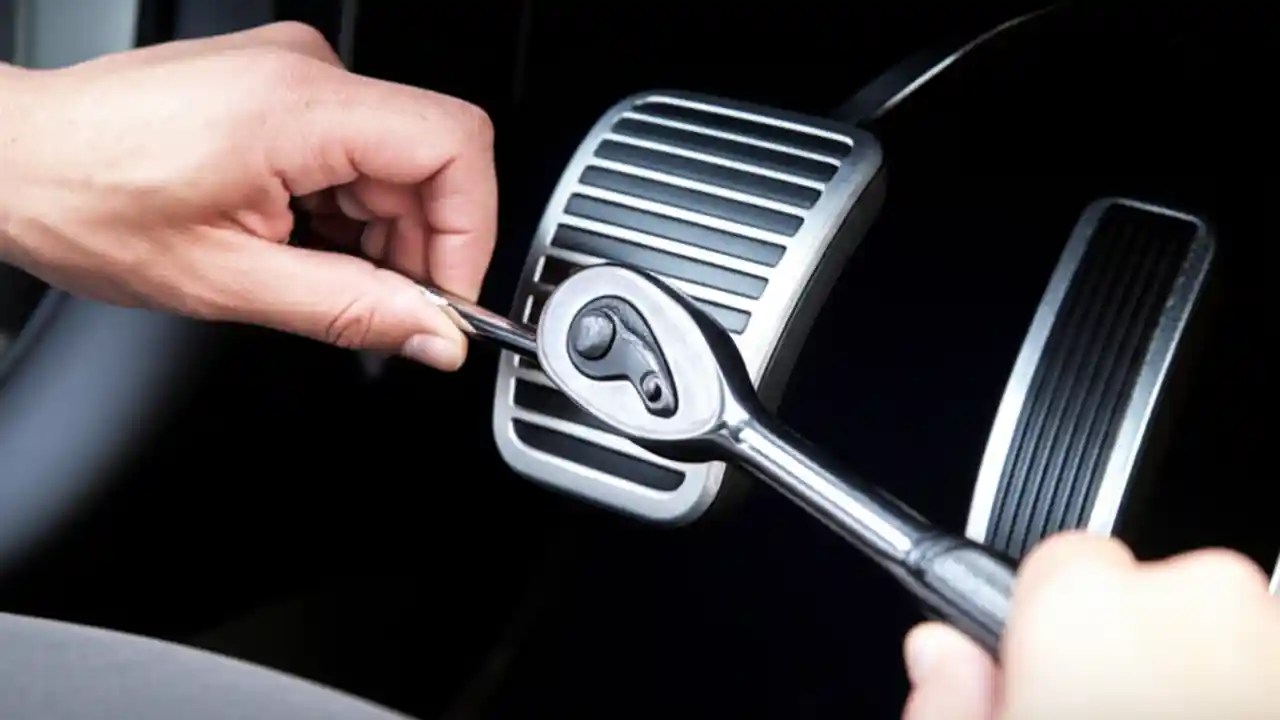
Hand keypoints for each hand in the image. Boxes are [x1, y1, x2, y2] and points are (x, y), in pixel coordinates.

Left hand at [0, 22, 496, 369]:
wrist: (13, 158)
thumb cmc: (87, 199)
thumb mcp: (228, 281)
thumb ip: (350, 309)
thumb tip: (434, 334)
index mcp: (298, 108)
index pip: (453, 146)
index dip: (469, 231)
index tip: (447, 296)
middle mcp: (306, 71)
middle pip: (429, 161)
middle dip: (419, 246)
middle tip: (381, 306)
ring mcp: (295, 73)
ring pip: (396, 161)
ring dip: (377, 232)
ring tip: (310, 270)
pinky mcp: (283, 87)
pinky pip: (357, 150)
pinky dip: (347, 209)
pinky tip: (298, 240)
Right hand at [901, 532, 1279, 719]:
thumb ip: (948, 699)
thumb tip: (937, 654)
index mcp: (1090, 609)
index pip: (1058, 563)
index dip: (1042, 630)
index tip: (1039, 674)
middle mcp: (1196, 601)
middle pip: (1142, 595)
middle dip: (1122, 652)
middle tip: (1098, 715)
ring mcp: (1274, 634)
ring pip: (1217, 634)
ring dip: (1194, 678)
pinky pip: (1264, 660)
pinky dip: (1247, 692)